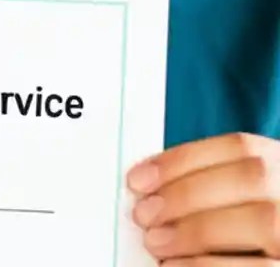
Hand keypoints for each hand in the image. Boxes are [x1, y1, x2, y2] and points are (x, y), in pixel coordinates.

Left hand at [128, 132, 279, 264]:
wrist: (275, 247)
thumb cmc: (250, 216)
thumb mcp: (239, 190)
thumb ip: (205, 183)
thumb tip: (149, 190)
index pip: (239, 148)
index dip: (182, 160)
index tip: (137, 180)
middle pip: (249, 179)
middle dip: (186, 195)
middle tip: (143, 214)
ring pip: (261, 221)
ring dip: (196, 231)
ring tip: (154, 242)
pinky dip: (209, 265)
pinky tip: (174, 266)